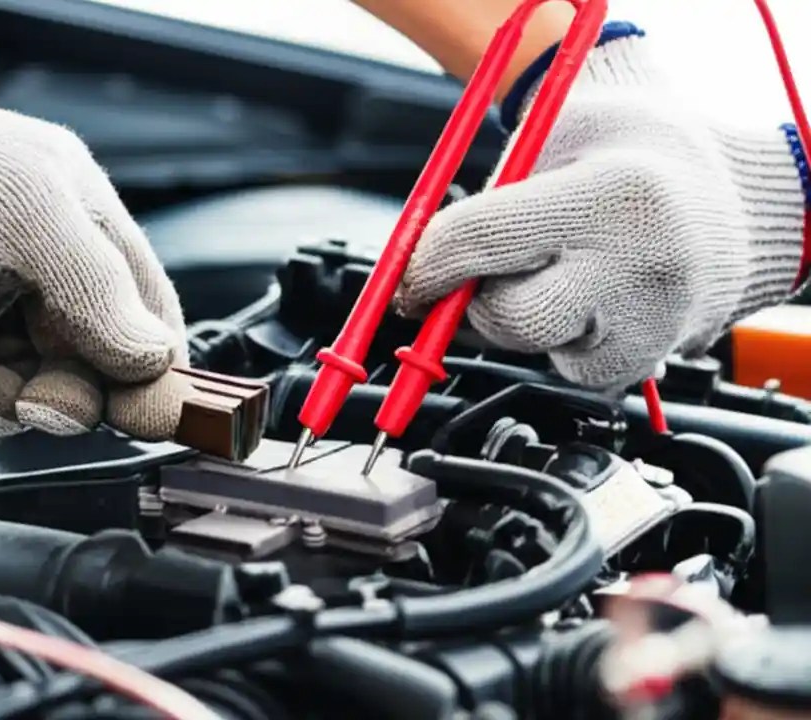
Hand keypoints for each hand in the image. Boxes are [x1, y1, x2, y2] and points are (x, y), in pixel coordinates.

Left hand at [0, 27, 193, 439]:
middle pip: (83, 375)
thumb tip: (154, 358)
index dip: (148, 378)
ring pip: (17, 394)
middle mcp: (43, 275)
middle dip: (58, 399)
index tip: (132, 416)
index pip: (147, 325)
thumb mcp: (34, 222)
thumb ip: (101, 292)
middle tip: (33, 399)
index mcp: (87, 237)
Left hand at [397, 31, 805, 389]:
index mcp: (612, 193)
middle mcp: (640, 266)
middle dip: (469, 304)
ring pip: (531, 351)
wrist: (729, 199)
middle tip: (471, 279)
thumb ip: (485, 198)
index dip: (427, 261)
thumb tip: (409, 264)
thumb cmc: (627, 156)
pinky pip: (560, 369)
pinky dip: (546, 343)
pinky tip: (573, 301)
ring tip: (544, 274)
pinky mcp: (645, 366)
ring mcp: (650, 325)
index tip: (410, 270)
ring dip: (510, 321)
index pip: (484, 239)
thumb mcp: (554, 136)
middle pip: (510, 318)